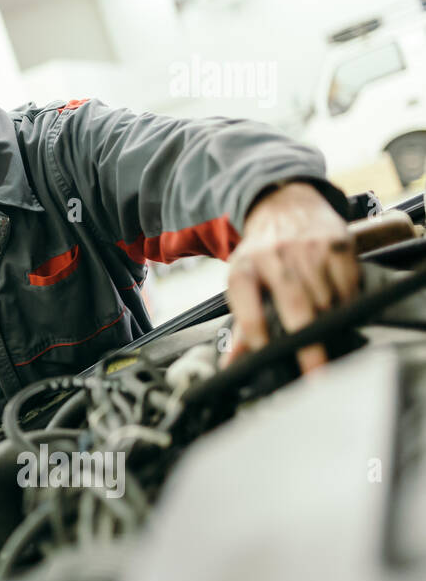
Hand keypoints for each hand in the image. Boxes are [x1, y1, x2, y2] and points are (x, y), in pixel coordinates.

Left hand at [222, 181, 357, 373]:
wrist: (283, 207)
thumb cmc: (261, 254)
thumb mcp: (242, 283)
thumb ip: (240, 327)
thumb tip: (231, 366)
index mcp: (243, 270)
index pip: (248, 310)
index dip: (259, 337)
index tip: (270, 358)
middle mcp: (273, 257)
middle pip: (295, 306)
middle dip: (308, 344)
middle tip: (318, 373)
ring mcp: (307, 249)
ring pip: (326, 299)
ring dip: (330, 322)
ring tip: (328, 330)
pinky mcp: (336, 243)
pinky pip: (349, 285)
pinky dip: (348, 302)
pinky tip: (341, 304)